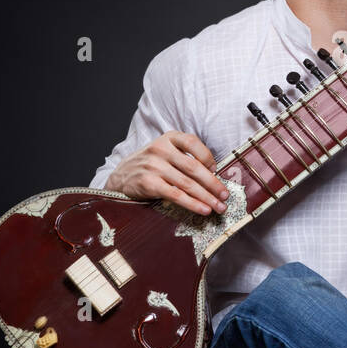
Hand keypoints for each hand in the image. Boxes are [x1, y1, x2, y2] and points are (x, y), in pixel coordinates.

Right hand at [105, 131, 227, 215]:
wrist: (120, 177)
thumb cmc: (150, 165)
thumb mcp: (164, 152)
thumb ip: (185, 157)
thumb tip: (214, 175)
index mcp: (168, 138)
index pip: (193, 143)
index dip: (208, 157)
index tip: (217, 170)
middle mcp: (160, 149)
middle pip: (193, 167)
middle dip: (213, 183)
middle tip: (225, 196)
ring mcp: (153, 166)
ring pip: (187, 183)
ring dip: (207, 197)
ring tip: (219, 207)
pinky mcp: (149, 183)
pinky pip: (176, 195)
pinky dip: (192, 204)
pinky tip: (203, 209)